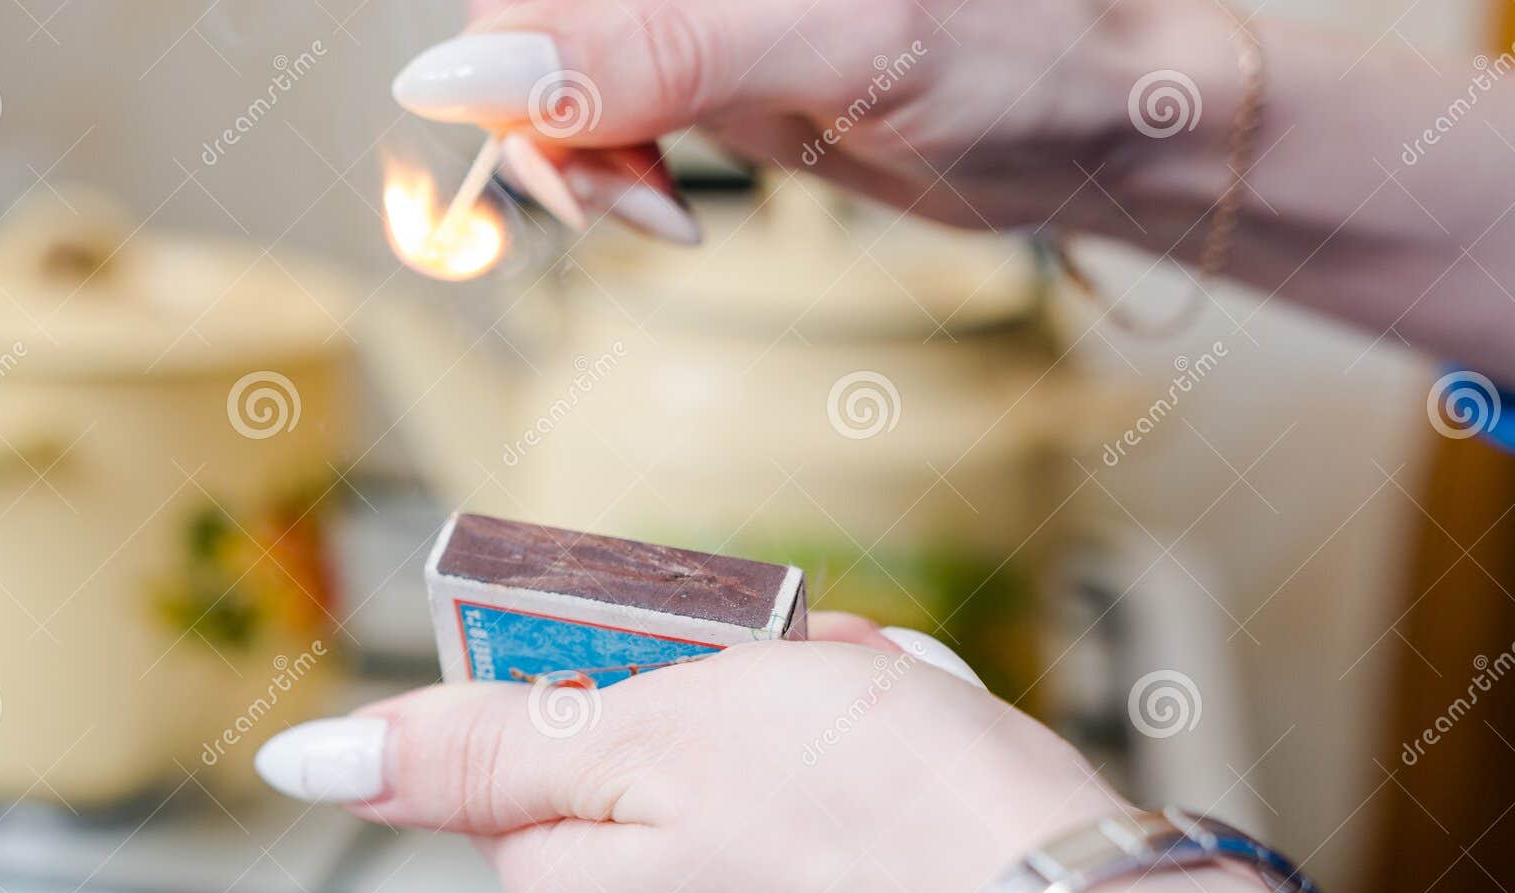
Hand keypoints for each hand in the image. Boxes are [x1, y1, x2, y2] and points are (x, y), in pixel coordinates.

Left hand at [256, 613, 1127, 892]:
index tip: (693, 652)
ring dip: (798, 719)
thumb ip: (476, 749)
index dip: (614, 668)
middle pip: (637, 760)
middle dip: (717, 692)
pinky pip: (812, 827)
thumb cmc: (879, 818)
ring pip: (736, 782)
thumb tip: (316, 762)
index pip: (527, 737)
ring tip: (880, 711)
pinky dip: (853, 774)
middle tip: (801, 675)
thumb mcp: (653, 732)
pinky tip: (915, 761)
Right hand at [391, 0, 1245, 239]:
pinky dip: (605, 177)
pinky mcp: (702, 70)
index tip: (562, 137)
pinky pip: (598, 118)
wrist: (1089, 125)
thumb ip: (655, 47)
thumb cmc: (1020, 54)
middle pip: (526, 19)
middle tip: (627, 199)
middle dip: (545, 119)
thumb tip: (462, 73)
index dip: (514, 50)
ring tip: (654, 214)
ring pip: (550, 77)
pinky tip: (662, 210)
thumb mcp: (837, 43)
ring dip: (572, 162)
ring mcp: (690, 14)